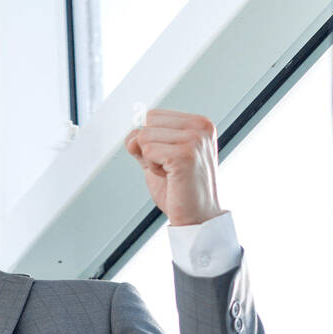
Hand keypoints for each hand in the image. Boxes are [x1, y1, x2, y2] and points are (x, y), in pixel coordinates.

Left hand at [124, 109, 223, 225]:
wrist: (197, 218)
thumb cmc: (181, 190)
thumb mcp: (160, 159)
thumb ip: (145, 143)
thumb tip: (132, 135)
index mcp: (199, 123)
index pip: (154, 115)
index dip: (152, 141)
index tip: (172, 160)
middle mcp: (200, 127)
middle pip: (148, 123)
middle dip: (150, 149)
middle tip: (171, 169)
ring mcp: (194, 140)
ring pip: (144, 137)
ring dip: (151, 160)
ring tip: (172, 174)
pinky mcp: (184, 155)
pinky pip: (147, 152)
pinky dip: (152, 169)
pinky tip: (171, 178)